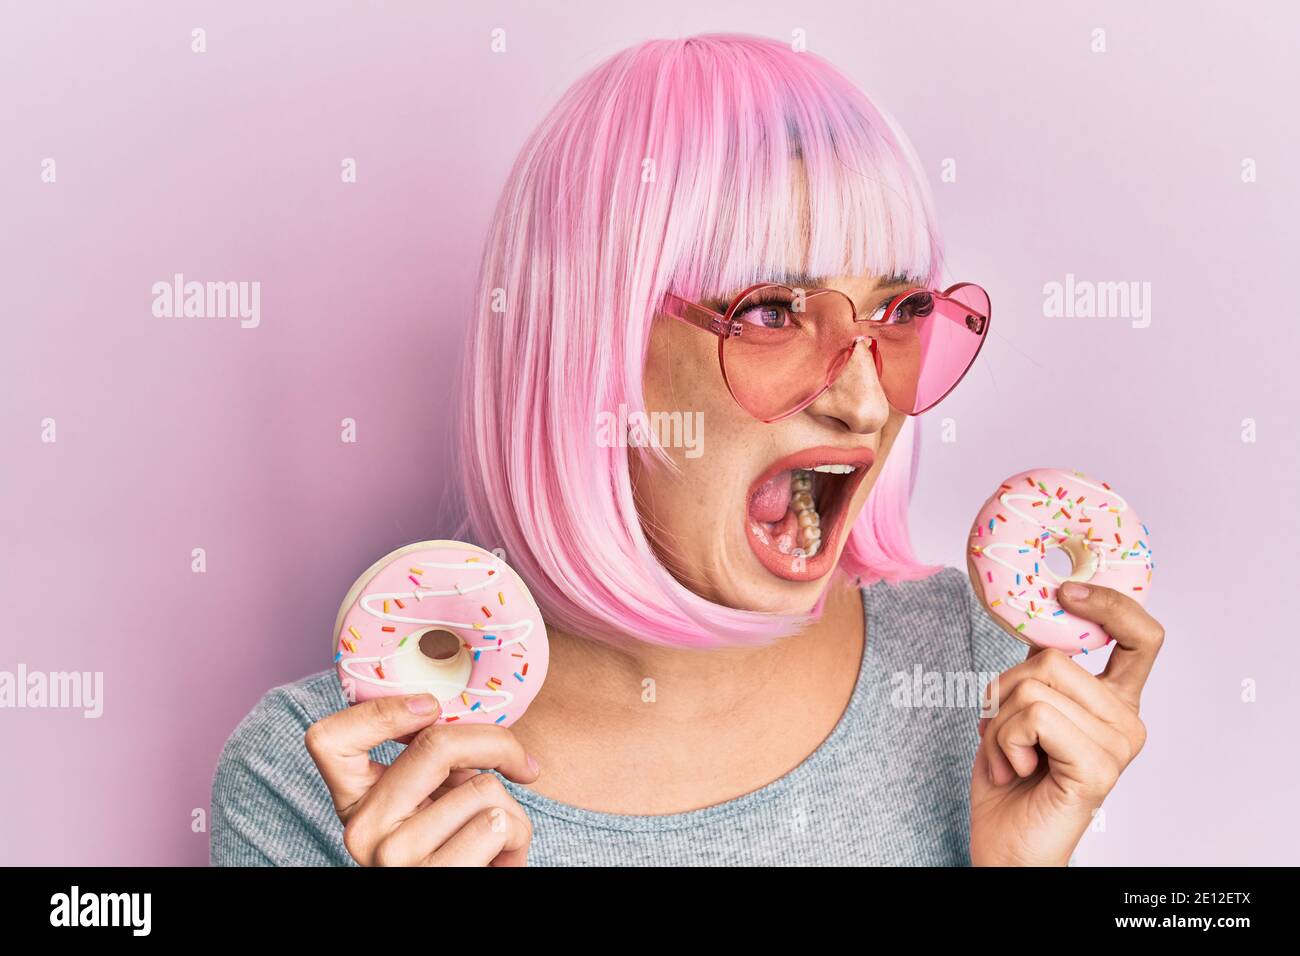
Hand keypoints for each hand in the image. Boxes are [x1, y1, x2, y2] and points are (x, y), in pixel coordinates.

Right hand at [304, 693, 538, 865]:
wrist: (470, 890)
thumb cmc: (461, 845)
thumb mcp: (436, 796)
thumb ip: (436, 760)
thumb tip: (465, 711)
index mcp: (355, 799)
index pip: (329, 740)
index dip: (380, 711)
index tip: (431, 706)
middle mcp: (362, 829)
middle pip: (434, 745)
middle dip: (496, 744)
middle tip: (521, 763)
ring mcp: (391, 857)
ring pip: (481, 785)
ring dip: (512, 805)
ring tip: (501, 833)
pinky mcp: (429, 877)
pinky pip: (496, 824)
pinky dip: (518, 832)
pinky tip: (504, 855)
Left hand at [969, 581, 1162, 865]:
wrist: (1004, 844)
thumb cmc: (1010, 778)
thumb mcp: (1019, 707)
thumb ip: (1040, 668)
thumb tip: (1039, 618)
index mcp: (1113, 701)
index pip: (1142, 635)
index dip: (1109, 603)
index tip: (1066, 592)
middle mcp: (1126, 721)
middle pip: (1054, 657)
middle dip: (1004, 690)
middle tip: (1000, 730)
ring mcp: (1119, 745)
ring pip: (1036, 685)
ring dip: (998, 721)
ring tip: (1009, 756)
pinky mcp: (1099, 767)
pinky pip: (1034, 716)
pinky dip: (1004, 740)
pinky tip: (1015, 770)